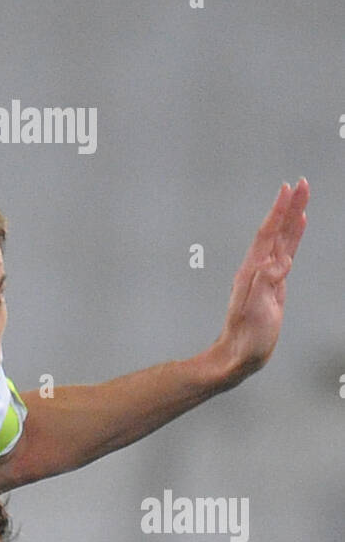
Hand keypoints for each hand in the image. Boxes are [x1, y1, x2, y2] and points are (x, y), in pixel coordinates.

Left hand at [210, 179, 307, 386]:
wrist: (239, 357)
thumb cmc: (246, 339)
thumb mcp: (256, 312)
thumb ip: (264, 285)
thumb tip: (277, 262)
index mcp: (252, 273)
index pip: (267, 235)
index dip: (278, 212)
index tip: (289, 189)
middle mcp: (257, 271)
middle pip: (276, 232)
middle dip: (289, 207)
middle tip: (302, 183)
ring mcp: (264, 277)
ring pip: (281, 240)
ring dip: (292, 218)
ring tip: (302, 197)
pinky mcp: (273, 285)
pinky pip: (285, 254)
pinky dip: (292, 238)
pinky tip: (298, 228)